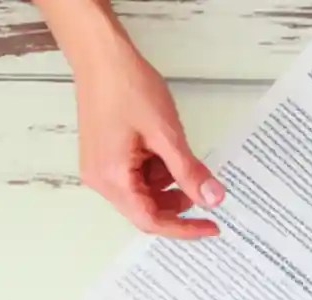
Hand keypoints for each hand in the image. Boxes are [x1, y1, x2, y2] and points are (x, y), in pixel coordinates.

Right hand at [73, 40, 223, 238]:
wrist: (100, 59)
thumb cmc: (127, 88)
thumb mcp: (166, 133)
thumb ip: (188, 170)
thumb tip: (211, 199)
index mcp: (112, 179)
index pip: (150, 220)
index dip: (183, 228)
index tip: (211, 226)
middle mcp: (100, 180)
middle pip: (143, 210)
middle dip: (176, 203)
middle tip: (203, 187)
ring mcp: (99, 169)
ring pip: (140, 193)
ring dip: (166, 184)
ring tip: (180, 155)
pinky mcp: (102, 157)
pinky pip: (132, 177)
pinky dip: (153, 171)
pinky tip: (163, 148)